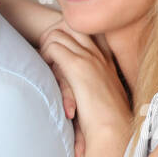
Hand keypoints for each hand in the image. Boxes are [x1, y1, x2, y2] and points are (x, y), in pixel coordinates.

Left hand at [37, 22, 133, 156]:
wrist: (115, 130)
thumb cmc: (109, 123)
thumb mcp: (102, 98)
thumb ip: (92, 86)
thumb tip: (81, 88)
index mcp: (107, 61)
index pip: (87, 32)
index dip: (69, 35)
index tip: (57, 50)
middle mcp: (99, 55)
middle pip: (73, 25)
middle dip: (54, 35)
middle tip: (46, 54)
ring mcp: (89, 58)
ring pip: (60, 33)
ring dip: (47, 45)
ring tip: (43, 62)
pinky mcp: (78, 67)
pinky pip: (53, 47)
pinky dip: (44, 55)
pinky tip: (43, 70)